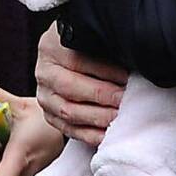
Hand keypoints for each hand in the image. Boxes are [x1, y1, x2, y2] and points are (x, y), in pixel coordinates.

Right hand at [35, 22, 126, 146]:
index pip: (78, 60)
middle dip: (102, 95)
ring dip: (98, 116)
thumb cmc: (86, 49)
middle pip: (71, 87)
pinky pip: (70, 130)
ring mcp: (44, 97)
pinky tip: (108, 133)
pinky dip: (91, 134)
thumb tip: (132, 58)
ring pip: (69, 111)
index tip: (127, 77)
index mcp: (51, 48)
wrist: (67, 61)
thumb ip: (105, 48)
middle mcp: (44, 73)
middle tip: (125, 99)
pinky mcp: (49, 116)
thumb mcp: (91, 40)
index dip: (104, 70)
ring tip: (119, 116)